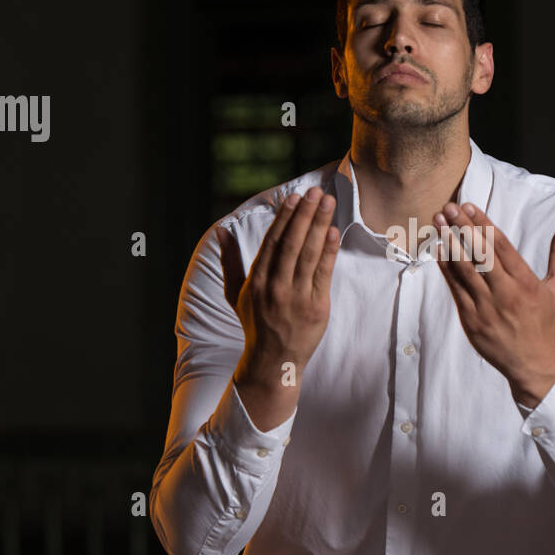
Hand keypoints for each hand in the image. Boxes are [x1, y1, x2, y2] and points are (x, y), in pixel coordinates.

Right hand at [234, 186, 339, 385]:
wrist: (273, 362)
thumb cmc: (255, 323)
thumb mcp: (235, 293)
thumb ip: (230, 260)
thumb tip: (221, 230)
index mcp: (256, 281)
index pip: (272, 242)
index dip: (284, 218)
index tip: (294, 197)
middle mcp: (274, 287)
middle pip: (291, 244)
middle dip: (304, 215)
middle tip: (316, 193)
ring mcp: (296, 298)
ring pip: (308, 255)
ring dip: (319, 226)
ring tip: (328, 203)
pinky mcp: (316, 308)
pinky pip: (323, 274)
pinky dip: (328, 251)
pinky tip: (333, 231)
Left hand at [434, 201, 554, 407]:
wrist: (531, 362)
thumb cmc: (544, 321)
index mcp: (526, 283)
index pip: (502, 246)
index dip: (484, 224)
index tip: (471, 206)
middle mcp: (506, 294)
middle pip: (481, 254)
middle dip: (463, 227)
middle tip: (449, 208)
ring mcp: (486, 308)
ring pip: (464, 270)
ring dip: (450, 243)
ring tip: (438, 223)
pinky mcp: (471, 320)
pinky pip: (456, 289)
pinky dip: (446, 268)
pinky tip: (439, 250)